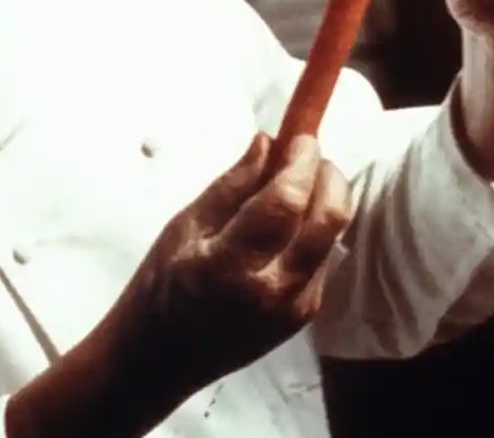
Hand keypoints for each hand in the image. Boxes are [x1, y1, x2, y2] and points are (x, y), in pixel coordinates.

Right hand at [115, 132, 353, 389]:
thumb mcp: (184, 226)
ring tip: (293, 183)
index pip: (285, 201)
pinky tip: (286, 224)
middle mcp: (274, 289)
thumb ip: (231, 185)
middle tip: (305, 154)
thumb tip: (268, 142)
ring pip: (333, 235)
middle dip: (327, 174)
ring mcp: (294, 307)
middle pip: (328, 217)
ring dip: (323, 199)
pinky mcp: (304, 316)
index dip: (301, 161)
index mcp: (232, 265)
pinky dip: (313, 229)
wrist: (161, 358)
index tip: (300, 135)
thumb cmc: (161, 286)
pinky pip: (323, 258)